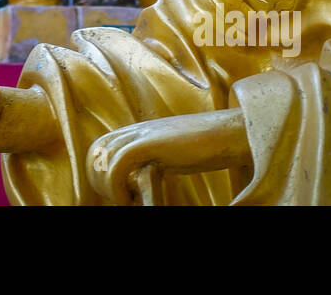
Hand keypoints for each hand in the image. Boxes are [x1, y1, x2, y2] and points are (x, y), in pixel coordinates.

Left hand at [86, 109, 250, 204]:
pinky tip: (132, 201)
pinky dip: (118, 187)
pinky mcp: (153, 142)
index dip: (103, 168)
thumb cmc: (211, 146)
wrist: (234, 132)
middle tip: (121, 198)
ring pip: (102, 155)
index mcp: (143, 130)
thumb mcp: (175, 151)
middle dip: (99, 176)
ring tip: (127, 201)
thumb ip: (158, 157)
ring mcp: (145, 133)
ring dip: (108, 184)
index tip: (121, 191)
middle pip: (97, 147)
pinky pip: (118, 164)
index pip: (104, 143)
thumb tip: (149, 173)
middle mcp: (139, 128)